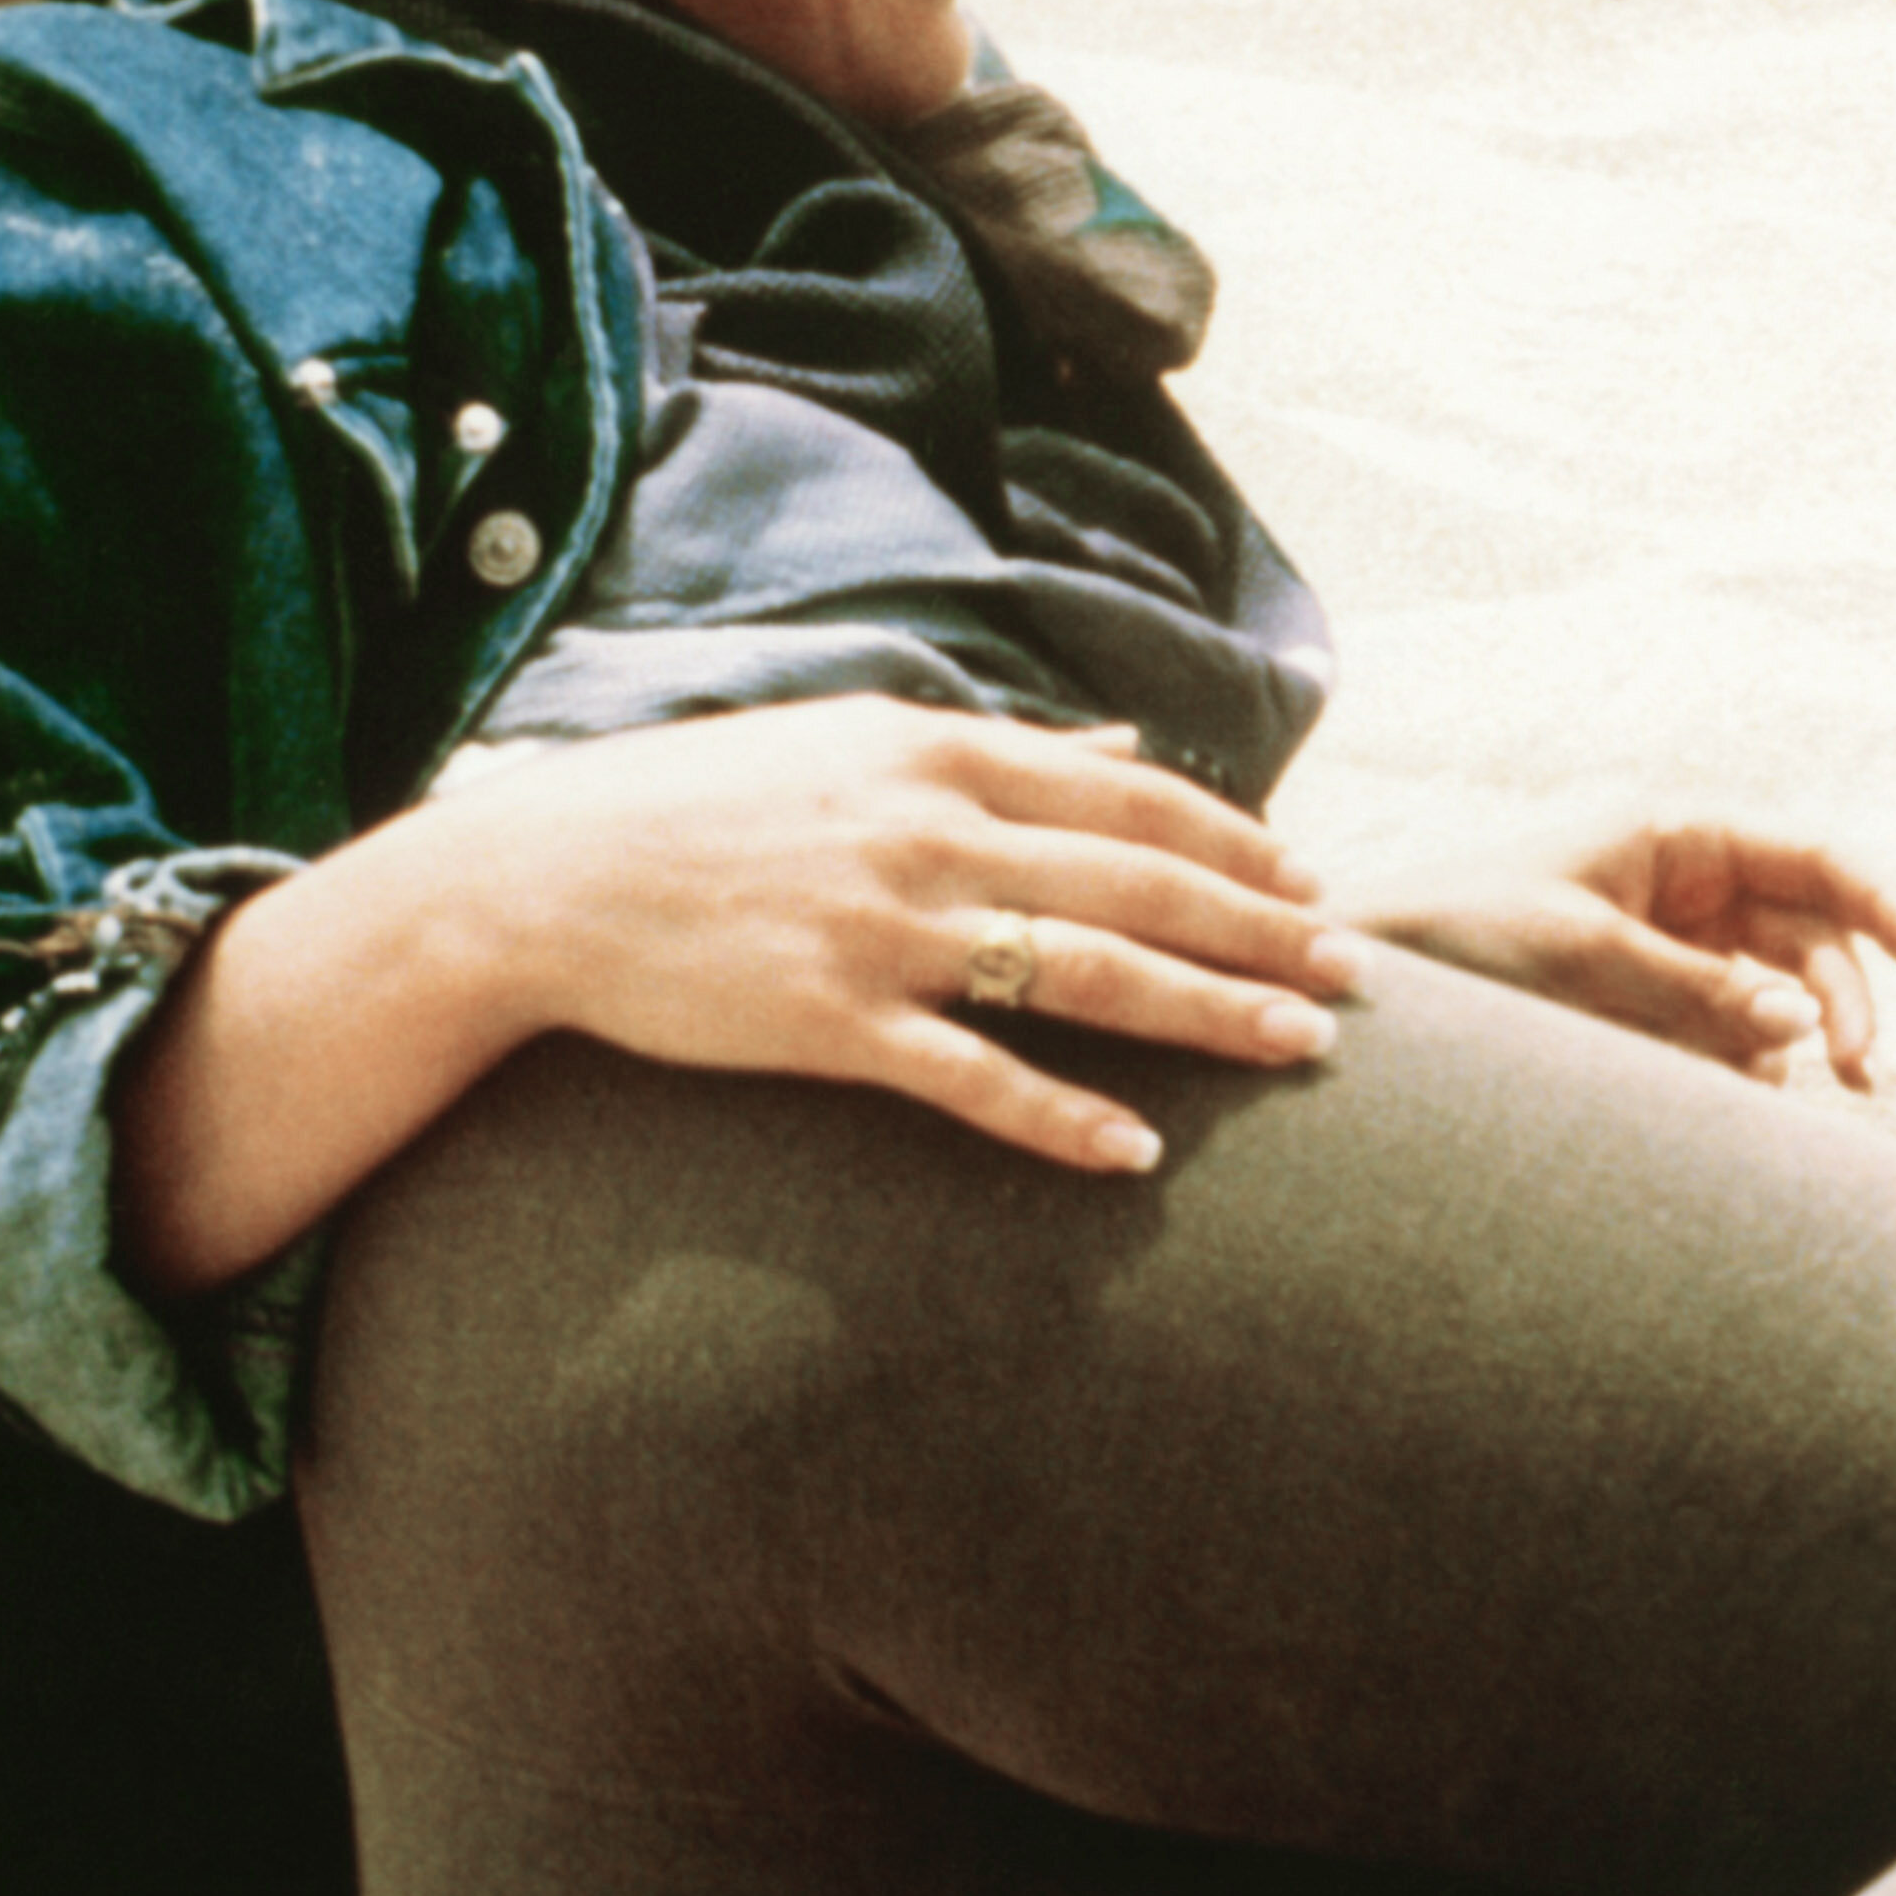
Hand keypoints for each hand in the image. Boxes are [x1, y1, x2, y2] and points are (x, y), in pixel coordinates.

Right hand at [120, 697, 1362, 1294]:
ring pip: (1088, 973)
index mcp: (943, 754)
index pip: (1132, 796)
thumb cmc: (707, 803)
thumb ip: (1002, 749)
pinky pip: (971, 1077)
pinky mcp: (829, 1020)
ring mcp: (883, 928)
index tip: (1314, 883)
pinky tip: (1136, 1156)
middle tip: (1357, 972)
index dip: (1236, 844)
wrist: (538, 879)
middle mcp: (931, 833)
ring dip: (1209, 1012)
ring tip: (1301, 1047)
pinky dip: (1060, 1118)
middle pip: (1140, 883)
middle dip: (1264, 929)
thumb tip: (1124, 742)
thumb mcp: (859, 740)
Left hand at [1352, 808, 1895, 1088]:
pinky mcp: (1638, 997)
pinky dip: (1735, 1066)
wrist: (1355, 980)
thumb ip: (1700, 990)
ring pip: (1771, 989)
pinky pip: (1722, 1029)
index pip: (1814, 855)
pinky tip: (1721, 1101)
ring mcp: (1661, 936)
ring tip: (1761, 1097)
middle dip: (1836, 1001)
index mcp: (1672, 829)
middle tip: (1852, 1078)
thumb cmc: (1455, 935)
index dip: (1887, 904)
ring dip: (1785, 1043)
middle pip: (1806, 933)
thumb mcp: (1581, 957)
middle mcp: (1680, 874)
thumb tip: (1802, 1024)